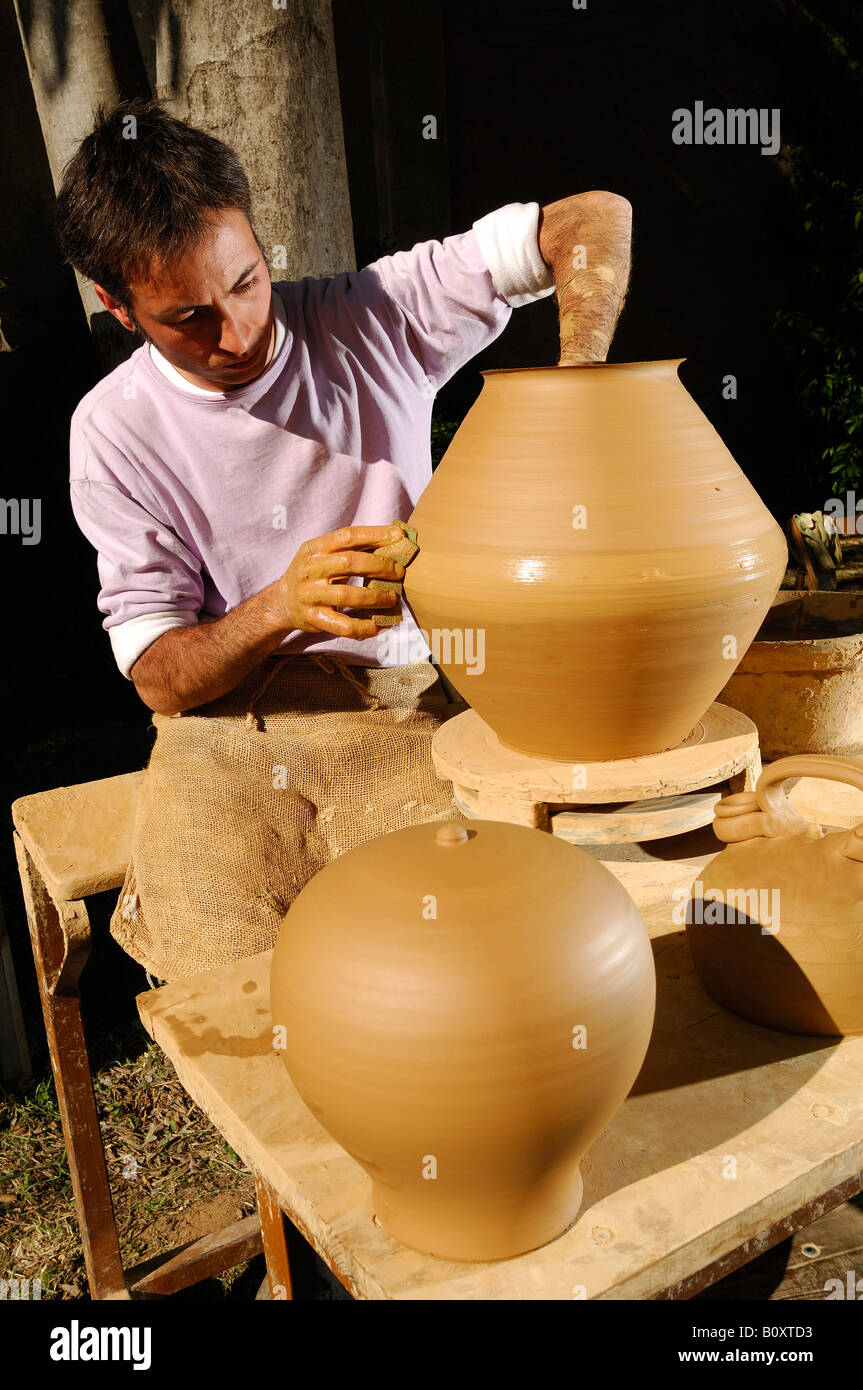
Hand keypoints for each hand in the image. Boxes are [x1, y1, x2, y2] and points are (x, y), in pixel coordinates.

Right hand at [271, 525, 407, 639]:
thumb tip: (390, 539)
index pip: (347, 536)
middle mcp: (310, 569)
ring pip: (347, 595)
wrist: (282, 601)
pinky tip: (377, 626)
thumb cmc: (313, 574)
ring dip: (375, 597)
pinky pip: (342, 625)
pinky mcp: (313, 618)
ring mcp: (310, 595)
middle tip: (399, 572)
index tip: (397, 536)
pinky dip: (363, 627)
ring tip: (392, 598)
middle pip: (350, 562)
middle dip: (379, 566)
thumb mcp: (322, 555)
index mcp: (315, 548)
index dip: (374, 535)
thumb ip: (349, 548)